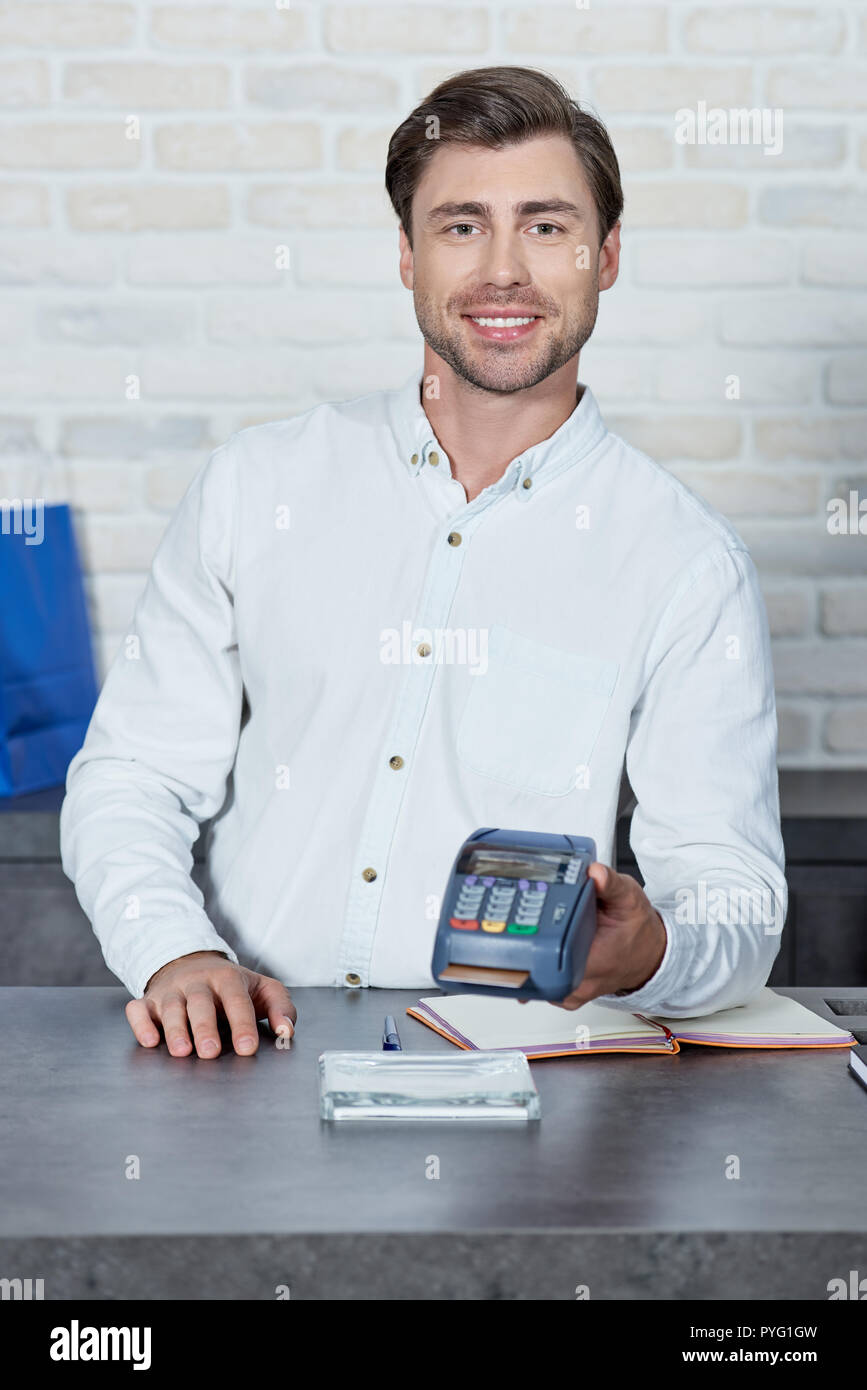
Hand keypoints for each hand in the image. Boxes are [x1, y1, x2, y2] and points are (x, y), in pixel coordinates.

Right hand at [125, 950, 296, 1058]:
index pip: (236, 999)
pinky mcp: (148, 1001)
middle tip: (211, 1053)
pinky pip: (139, 1010)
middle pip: (200, 1002)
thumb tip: (286, 1031)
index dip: (242, 1023)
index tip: (246, 1048)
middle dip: (205, 1027)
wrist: (192, 963)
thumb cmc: (232, 985)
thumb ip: (282, 1007)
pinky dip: (141, 1024)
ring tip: (182, 1052)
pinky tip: (149, 1041)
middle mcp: (197, 982)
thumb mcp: (263, 989)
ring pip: (170, 1007)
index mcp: (227, 978)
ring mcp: (171, 991)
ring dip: (175, 1029)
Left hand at [518, 863, 666, 1009]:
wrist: (650, 954)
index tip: (523, 921)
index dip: (532, 938)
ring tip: (523, 934)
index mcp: (594, 960)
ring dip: (527, 958)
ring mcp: (573, 992)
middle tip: (516, 923)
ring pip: (536, 982)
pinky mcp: (567, 993)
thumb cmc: (639, 930)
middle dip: (524, 945)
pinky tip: (531, 951)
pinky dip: (534, 969)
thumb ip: (611, 884)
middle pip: (536, 971)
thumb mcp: (629, 899)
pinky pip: (542, 986)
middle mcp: (581, 982)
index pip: (551, 958)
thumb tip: (594, 872)